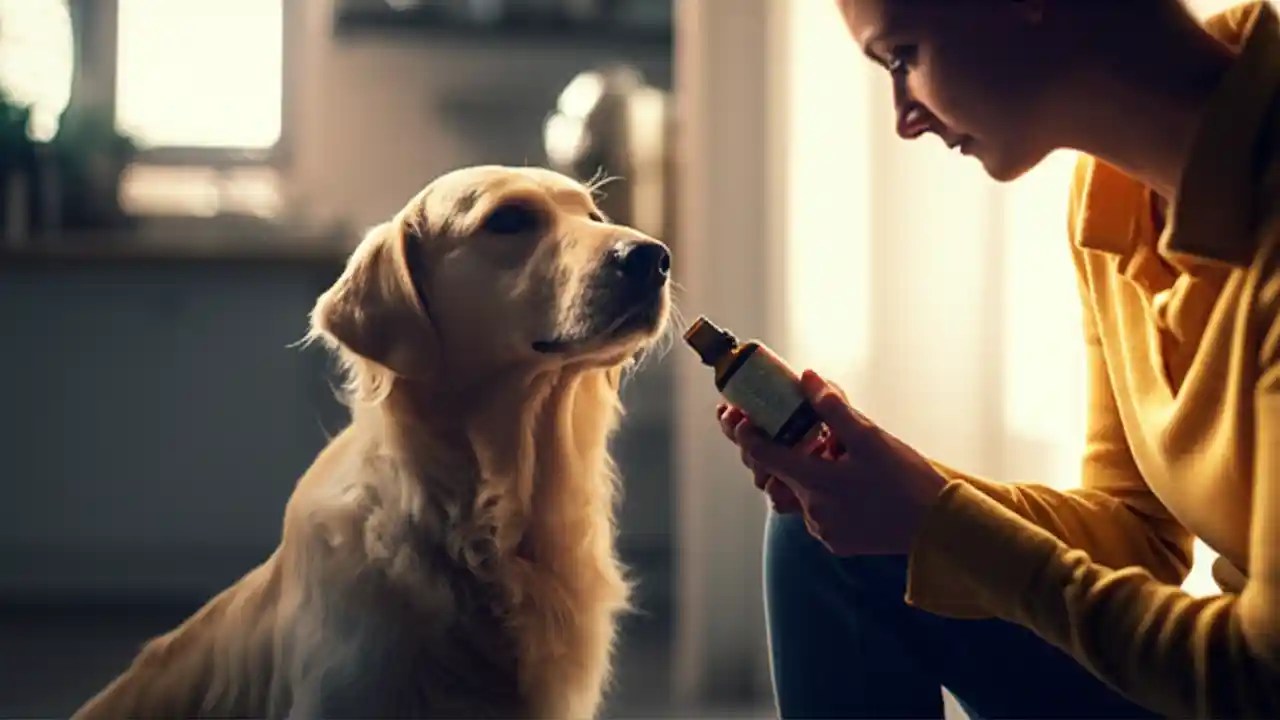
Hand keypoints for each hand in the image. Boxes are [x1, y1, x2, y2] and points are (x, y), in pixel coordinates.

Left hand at [719, 370, 949, 555]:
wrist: (939, 526)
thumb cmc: (908, 479)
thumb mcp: (871, 437)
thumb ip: (834, 408)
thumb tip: (807, 378)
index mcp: (816, 482)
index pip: (765, 455)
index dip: (745, 434)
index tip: (736, 416)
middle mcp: (813, 510)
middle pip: (775, 475)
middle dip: (771, 449)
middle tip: (772, 424)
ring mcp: (824, 529)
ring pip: (797, 493)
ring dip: (800, 471)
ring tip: (823, 450)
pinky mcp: (837, 541)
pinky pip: (816, 512)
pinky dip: (821, 492)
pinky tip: (843, 476)